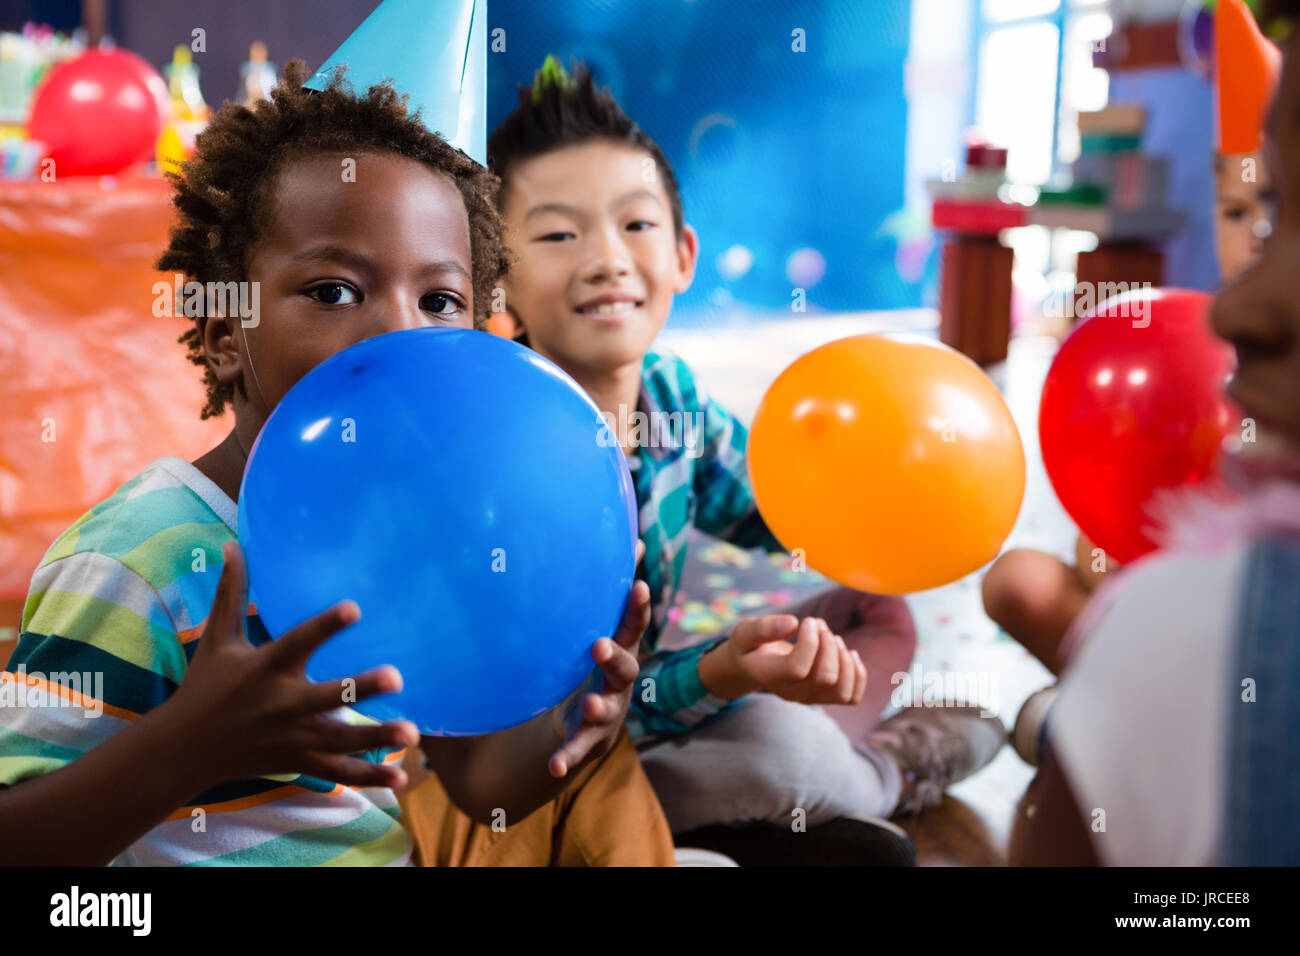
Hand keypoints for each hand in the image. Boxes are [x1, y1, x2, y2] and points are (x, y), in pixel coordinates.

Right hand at [165, 541, 419, 791]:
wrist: (184, 750)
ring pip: (340, 741)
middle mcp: (282, 704)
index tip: (355, 608)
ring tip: (414, 733)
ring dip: (377, 739)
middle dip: (361, 690)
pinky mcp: (299, 761)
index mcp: (265, 668)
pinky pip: (338, 772)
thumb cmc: (206, 686)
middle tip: (398, 677)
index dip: (326, 626)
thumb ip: (231, 593)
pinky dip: (368, 779)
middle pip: (327, 697)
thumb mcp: (217, 640)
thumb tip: (232, 543)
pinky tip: (402, 779)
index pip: (298, 643)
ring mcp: (292, 737)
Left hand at [546, 541, 650, 778]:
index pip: (632, 626)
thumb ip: (596, 592)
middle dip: (615, 657)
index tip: (638, 586)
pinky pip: (579, 751)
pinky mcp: (588, 742)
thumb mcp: (590, 628)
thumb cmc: (585, 665)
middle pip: (625, 668)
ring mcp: (606, 715)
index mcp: (618, 651)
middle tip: (600, 646)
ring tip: (586, 704)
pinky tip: (554, 766)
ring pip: (607, 710)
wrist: (579, 725)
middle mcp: (618, 683)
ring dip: (597, 706)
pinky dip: (568, 757)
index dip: (637, 607)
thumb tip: (612, 538)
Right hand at [701, 614, 865, 704]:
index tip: (808, 620)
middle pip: (825, 678)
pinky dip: (857, 674)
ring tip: (833, 637)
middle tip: (819, 624)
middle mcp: (792, 693)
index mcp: (771, 677)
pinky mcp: (824, 697)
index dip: (810, 642)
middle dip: (828, 645)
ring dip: (844, 660)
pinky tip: (848, 653)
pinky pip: (852, 697)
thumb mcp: (745, 632)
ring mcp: (810, 698)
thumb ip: (763, 628)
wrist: (752, 667)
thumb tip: (792, 623)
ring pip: (842, 691)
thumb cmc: (749, 646)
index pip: (798, 668)